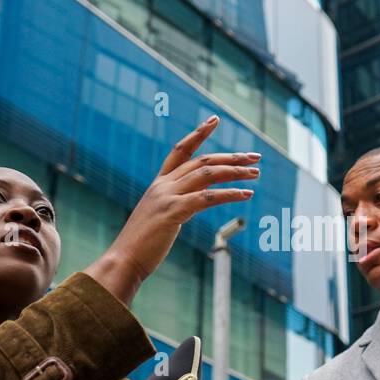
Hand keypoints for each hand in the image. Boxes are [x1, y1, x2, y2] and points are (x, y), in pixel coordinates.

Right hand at [88, 116, 259, 303]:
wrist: (124, 259)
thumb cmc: (142, 244)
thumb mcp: (158, 217)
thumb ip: (174, 205)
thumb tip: (190, 204)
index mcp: (159, 184)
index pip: (181, 150)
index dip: (198, 134)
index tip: (214, 120)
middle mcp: (163, 185)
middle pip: (202, 161)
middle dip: (231, 157)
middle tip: (254, 157)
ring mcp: (167, 196)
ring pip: (207, 175)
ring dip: (235, 172)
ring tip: (255, 174)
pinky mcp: (173, 212)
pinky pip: (207, 197)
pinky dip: (229, 193)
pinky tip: (245, 194)